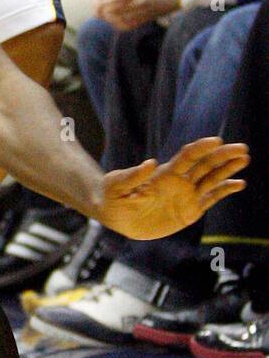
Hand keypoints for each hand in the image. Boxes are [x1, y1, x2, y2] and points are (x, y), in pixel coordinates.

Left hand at [95, 0, 180, 30]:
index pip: (106, 0)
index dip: (96, 4)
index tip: (96, 3)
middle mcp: (136, 0)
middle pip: (108, 11)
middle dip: (100, 12)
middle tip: (98, 11)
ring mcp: (141, 11)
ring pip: (116, 20)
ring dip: (108, 18)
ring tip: (106, 15)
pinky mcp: (146, 19)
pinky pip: (126, 26)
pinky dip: (117, 24)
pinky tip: (117, 21)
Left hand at [98, 138, 248, 240]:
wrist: (114, 216)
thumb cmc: (112, 196)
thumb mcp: (116, 185)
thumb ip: (133, 176)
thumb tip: (151, 163)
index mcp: (163, 174)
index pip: (186, 157)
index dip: (200, 148)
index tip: (215, 141)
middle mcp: (179, 182)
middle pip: (204, 165)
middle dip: (222, 156)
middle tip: (242, 148)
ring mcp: (186, 195)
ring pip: (212, 179)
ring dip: (228, 169)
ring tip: (244, 158)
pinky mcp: (189, 211)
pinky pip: (211, 198)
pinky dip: (225, 190)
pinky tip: (239, 183)